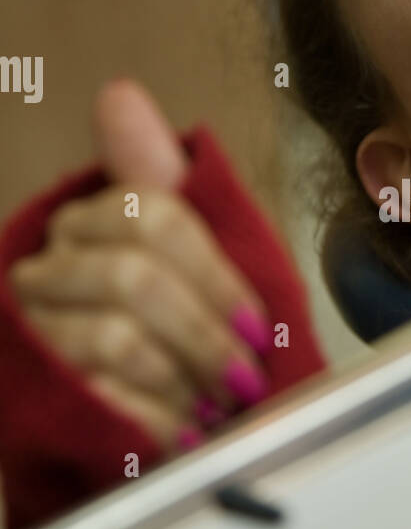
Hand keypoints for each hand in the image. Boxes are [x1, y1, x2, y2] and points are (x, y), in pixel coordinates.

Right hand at [9, 80, 271, 448]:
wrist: (131, 430)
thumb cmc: (170, 336)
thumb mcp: (184, 259)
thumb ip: (161, 180)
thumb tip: (116, 94)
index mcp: (85, 224)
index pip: (150, 217)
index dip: (216, 276)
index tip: (260, 328)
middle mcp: (45, 272)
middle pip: (132, 278)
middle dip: (205, 335)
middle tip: (245, 379)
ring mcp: (33, 334)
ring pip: (116, 339)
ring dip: (186, 379)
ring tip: (216, 407)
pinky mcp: (33, 396)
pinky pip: (103, 400)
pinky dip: (160, 423)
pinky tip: (183, 435)